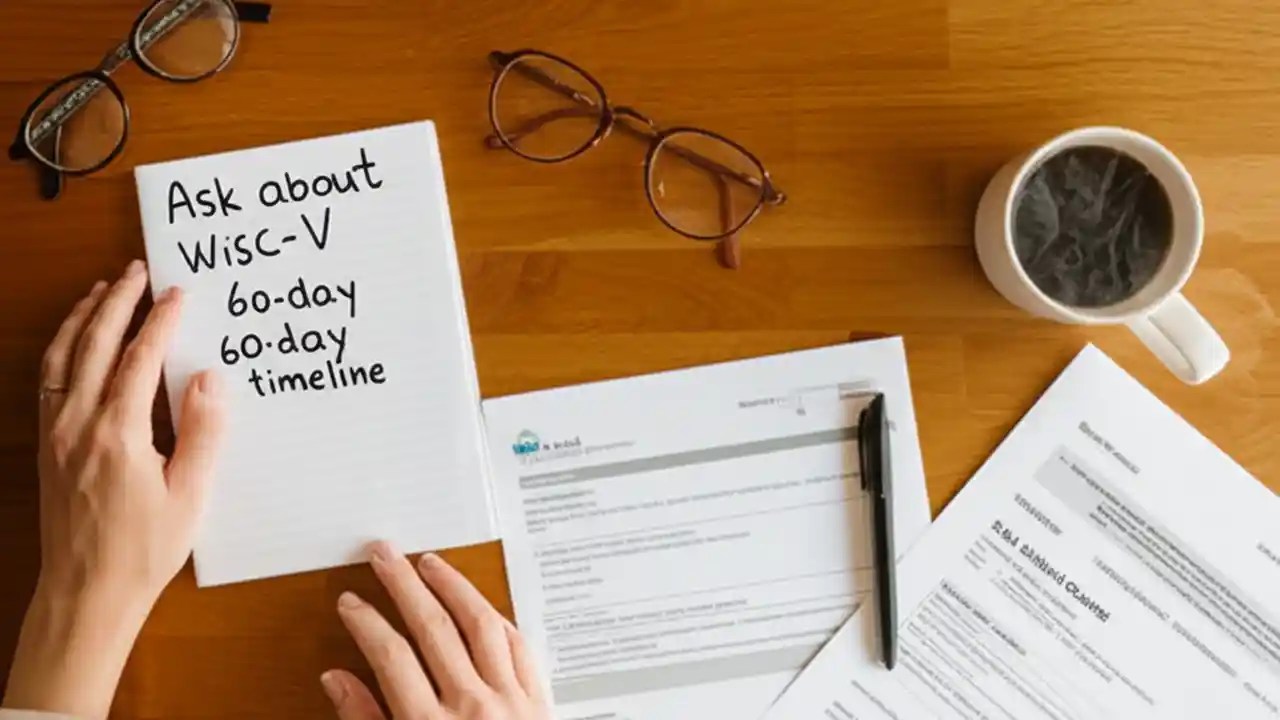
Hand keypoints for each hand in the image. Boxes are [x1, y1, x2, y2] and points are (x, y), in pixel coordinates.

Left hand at [3, 262, 226, 718]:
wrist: (86, 592)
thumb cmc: (143, 550)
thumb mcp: (190, 496)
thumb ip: (202, 432)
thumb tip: (210, 378)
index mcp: (118, 434)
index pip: (140, 359)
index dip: (161, 321)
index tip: (178, 293)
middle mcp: (79, 424)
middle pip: (94, 345)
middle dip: (117, 302)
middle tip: (138, 271)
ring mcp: (56, 433)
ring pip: (63, 357)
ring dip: (83, 318)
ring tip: (104, 291)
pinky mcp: (47, 446)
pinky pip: (49, 380)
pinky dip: (62, 349)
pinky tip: (75, 342)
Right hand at [323, 543, 552, 719]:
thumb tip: (337, 680)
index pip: (391, 657)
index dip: (366, 623)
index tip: (350, 601)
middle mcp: (472, 708)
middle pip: (432, 627)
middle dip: (402, 584)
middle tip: (382, 553)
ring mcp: (510, 702)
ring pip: (480, 625)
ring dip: (453, 586)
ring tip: (430, 562)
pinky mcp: (539, 703)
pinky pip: (519, 647)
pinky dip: (497, 620)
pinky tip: (482, 605)